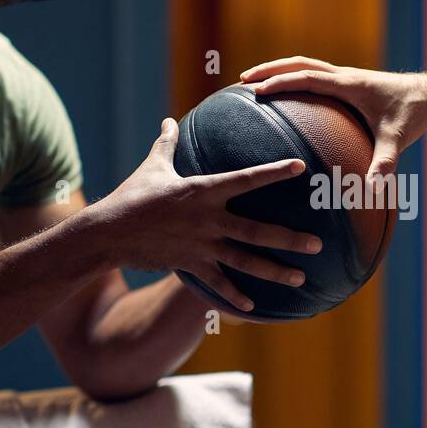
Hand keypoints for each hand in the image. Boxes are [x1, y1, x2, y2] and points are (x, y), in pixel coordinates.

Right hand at [96, 117, 321, 311]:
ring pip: (246, 261)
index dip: (275, 173)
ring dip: (275, 271)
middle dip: (290, 239)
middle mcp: (209, 219)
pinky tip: (253, 307)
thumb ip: (167, 143)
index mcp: (203, 190)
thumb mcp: (152, 166)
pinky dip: (235, 295)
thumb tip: (169, 120)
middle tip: (318, 244)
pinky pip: (218, 282)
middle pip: (257, 231)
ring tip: (301, 278)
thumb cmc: (132, 195)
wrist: (108, 232)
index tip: (301, 167)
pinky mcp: (191, 264)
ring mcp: (202, 244)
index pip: (247, 179)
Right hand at [240, 56, 426, 183]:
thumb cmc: (413, 115)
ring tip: (255, 83)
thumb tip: (372, 188)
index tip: (256, 92)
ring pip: (305, 66)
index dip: (281, 82)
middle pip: (299, 64)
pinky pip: (314, 75)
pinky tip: (286, 95)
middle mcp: (344, 75)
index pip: (307, 77)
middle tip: (243, 81)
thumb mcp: (398, 140)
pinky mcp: (349, 82)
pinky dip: (294, 78)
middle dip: (269, 69)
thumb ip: (384, 163)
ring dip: (279, 70)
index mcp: (349, 84)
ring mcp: (346, 76)